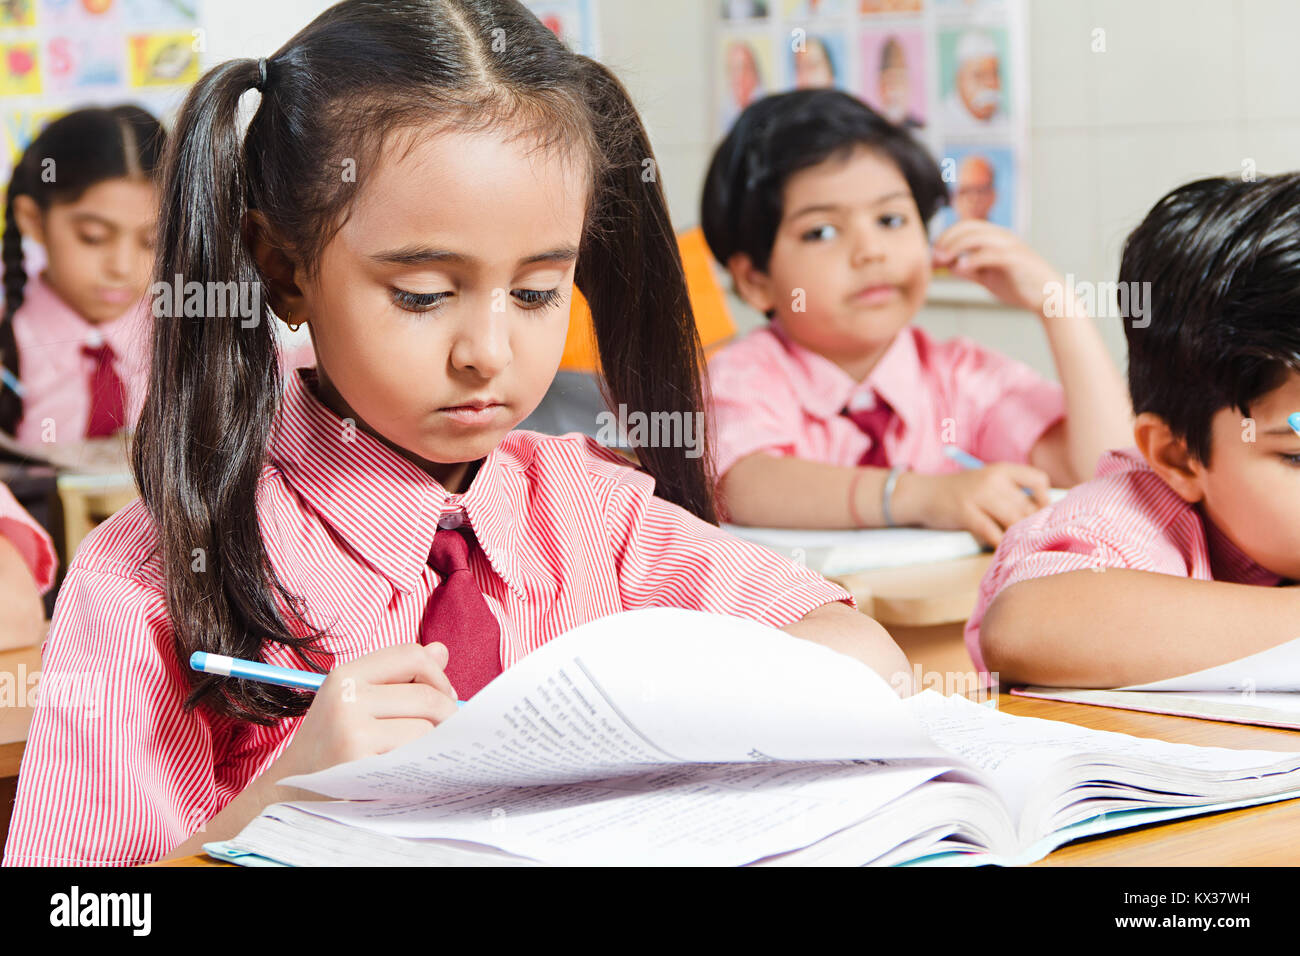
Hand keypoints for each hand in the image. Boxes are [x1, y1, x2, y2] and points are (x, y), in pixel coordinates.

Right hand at [272, 642, 459, 780]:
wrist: (292, 792)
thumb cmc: (333, 743)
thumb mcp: (356, 700)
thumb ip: (399, 675)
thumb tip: (441, 650)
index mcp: (345, 676)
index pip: (412, 655)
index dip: (437, 674)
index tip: (443, 695)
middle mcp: (346, 699)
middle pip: (427, 696)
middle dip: (447, 714)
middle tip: (445, 730)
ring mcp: (352, 732)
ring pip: (426, 728)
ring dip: (432, 743)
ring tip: (417, 752)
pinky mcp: (361, 765)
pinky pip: (414, 756)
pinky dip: (419, 763)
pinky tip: (407, 769)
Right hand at [893, 463, 1051, 546]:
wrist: (923, 494)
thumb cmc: (959, 493)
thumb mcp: (986, 482)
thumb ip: (1010, 493)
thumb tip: (1041, 515)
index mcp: (1001, 469)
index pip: (1038, 479)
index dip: (1044, 500)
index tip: (1038, 514)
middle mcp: (992, 479)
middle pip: (1027, 507)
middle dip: (1030, 525)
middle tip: (1027, 537)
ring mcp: (978, 495)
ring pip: (1013, 521)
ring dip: (1017, 536)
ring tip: (1015, 544)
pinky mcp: (966, 512)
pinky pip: (993, 533)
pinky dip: (999, 543)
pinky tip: (998, 548)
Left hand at [932, 220, 1068, 316]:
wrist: (1049, 298)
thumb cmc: (1020, 286)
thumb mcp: (988, 277)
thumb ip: (970, 269)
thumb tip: (949, 266)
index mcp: (998, 238)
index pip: (967, 227)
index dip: (947, 237)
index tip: (933, 254)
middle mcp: (1004, 237)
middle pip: (969, 228)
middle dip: (947, 240)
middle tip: (934, 257)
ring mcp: (1011, 246)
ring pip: (977, 237)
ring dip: (955, 247)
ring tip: (941, 261)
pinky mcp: (1016, 259)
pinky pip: (989, 254)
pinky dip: (972, 260)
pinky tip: (959, 269)